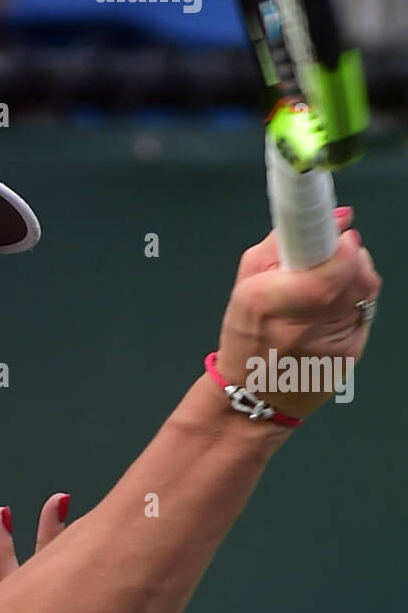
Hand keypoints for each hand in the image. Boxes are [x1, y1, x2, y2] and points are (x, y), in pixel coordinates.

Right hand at [215, 206, 381, 420]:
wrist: (252, 396)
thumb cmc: (245, 337)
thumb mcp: (245, 284)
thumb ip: (283, 243)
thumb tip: (338, 216)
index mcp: (268, 303)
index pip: (327, 273)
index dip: (343, 250)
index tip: (341, 236)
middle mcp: (302, 326)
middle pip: (355, 276)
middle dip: (350, 256)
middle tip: (332, 256)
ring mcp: (331, 344)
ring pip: (366, 290)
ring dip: (355, 276)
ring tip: (329, 284)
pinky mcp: (351, 354)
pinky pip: (366, 312)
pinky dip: (354, 302)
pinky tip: (331, 311)